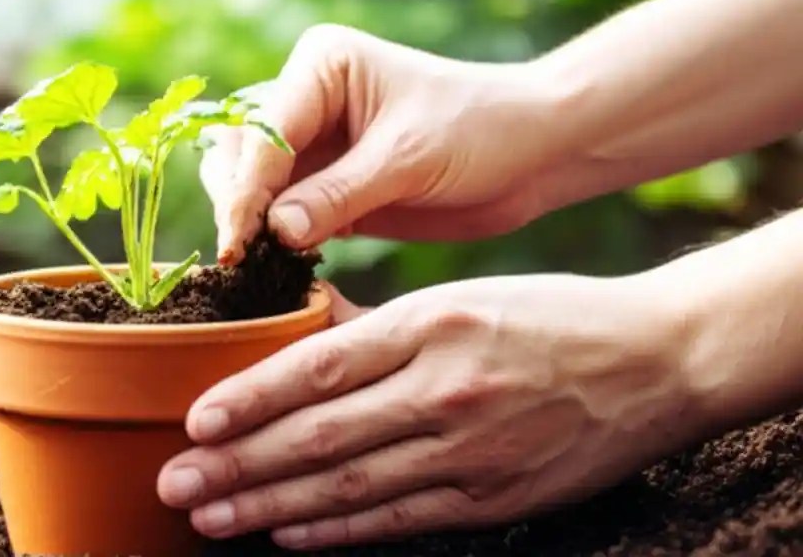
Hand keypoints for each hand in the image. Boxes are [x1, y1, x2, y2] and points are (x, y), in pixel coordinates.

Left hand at [156, 275, 704, 549]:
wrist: (654, 361)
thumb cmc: (547, 316)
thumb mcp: (461, 296)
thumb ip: (375, 320)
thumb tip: (297, 327)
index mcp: (429, 325)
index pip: (317, 367)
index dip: (249, 398)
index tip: (194, 422)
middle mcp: (443, 389)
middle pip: (318, 435)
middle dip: (237, 464)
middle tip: (175, 484)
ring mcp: (469, 451)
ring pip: (347, 486)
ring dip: (268, 506)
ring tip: (212, 517)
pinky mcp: (493, 498)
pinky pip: (397, 518)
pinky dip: (336, 529)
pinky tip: (287, 533)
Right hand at [204, 24, 569, 262]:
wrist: (534, 154)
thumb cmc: (481, 131)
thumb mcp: (409, 159)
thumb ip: (338, 193)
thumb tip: (273, 230)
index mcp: (321, 66)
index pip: (263, 130)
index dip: (246, 187)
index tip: (239, 241)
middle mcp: (304, 97)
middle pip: (237, 151)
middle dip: (235, 201)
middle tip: (241, 257)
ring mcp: (311, 142)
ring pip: (247, 184)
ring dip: (246, 221)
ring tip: (254, 264)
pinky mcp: (323, 185)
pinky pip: (278, 213)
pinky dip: (271, 239)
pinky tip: (275, 266)